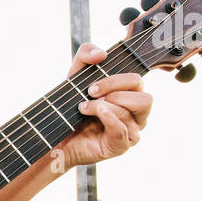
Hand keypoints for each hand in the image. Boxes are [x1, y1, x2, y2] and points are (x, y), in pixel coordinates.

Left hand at [57, 43, 151, 169]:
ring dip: (102, 107)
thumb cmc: (71, 106)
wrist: (56, 134)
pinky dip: (107, 119)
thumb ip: (86, 54)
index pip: (137, 81)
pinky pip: (122, 130)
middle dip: (114, 93)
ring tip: (83, 109)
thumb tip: (101, 54)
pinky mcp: (121, 146)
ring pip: (130, 114)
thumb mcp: (76, 74)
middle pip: (145, 99)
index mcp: (132, 96)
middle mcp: (137, 115)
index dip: (115, 80)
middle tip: (91, 95)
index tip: (92, 87)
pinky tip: (91, 114)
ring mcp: (132, 132)